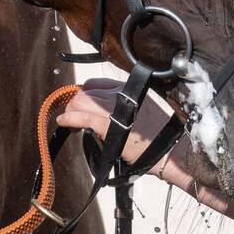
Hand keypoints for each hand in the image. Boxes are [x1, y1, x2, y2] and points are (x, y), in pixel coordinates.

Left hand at [55, 79, 176, 168]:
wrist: (170, 149)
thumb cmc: (158, 136)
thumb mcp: (142, 111)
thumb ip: (123, 108)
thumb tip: (102, 114)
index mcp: (129, 90)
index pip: (96, 84)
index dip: (83, 94)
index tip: (80, 107)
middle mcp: (121, 94)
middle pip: (85, 92)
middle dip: (74, 105)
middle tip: (72, 119)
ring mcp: (115, 108)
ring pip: (80, 102)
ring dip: (70, 113)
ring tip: (69, 124)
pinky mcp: (110, 125)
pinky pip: (82, 117)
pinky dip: (69, 119)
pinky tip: (64, 123)